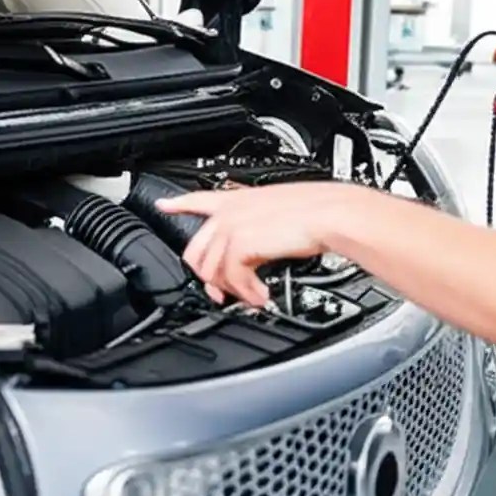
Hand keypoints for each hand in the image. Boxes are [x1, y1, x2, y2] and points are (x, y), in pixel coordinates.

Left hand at [155, 182, 362, 305]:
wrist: (332, 214)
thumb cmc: (319, 213)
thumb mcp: (281, 215)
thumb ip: (260, 231)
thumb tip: (255, 257)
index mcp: (239, 200)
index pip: (200, 198)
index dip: (179, 204)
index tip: (164, 205)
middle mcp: (231, 211)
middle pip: (196, 250)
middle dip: (208, 278)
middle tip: (225, 294)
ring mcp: (232, 226)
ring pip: (210, 269)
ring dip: (233, 290)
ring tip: (253, 296)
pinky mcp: (240, 243)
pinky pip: (230, 277)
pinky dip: (246, 292)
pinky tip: (260, 296)